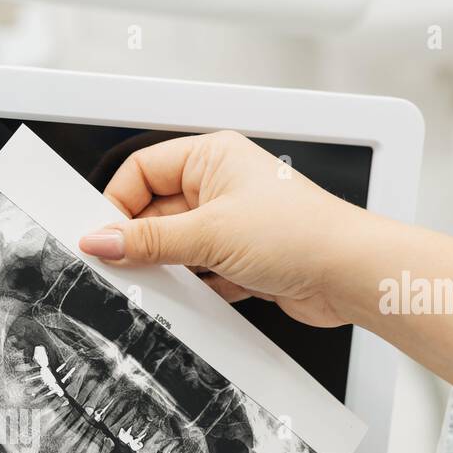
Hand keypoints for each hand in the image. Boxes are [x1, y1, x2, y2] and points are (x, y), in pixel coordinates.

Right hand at [78, 130, 377, 328]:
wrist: (351, 275)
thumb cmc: (301, 233)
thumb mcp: (208, 234)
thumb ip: (148, 241)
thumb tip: (101, 239)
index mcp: (211, 158)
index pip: (142, 171)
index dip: (117, 204)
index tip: (102, 238)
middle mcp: (220, 185)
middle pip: (155, 213)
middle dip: (143, 243)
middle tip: (126, 267)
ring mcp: (231, 224)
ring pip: (176, 247)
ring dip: (170, 269)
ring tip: (174, 281)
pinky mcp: (241, 259)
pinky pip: (199, 273)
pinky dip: (194, 288)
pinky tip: (200, 295)